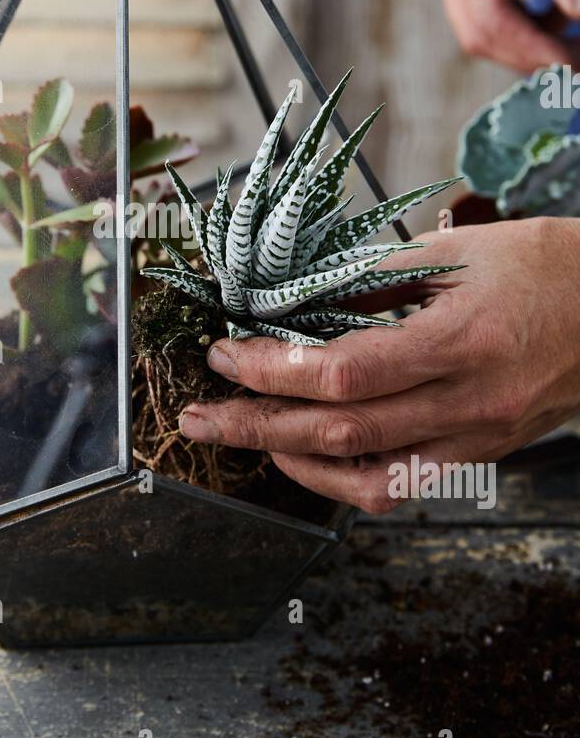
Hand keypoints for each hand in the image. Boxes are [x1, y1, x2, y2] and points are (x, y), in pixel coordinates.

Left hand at [179, 220, 579, 513]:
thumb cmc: (540, 267)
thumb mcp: (455, 252)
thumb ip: (371, 278)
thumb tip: (288, 297)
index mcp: (460, 341)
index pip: (344, 373)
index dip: (273, 370)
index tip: (224, 354)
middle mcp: (467, 402)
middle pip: (340, 434)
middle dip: (255, 426)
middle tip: (198, 415)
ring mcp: (475, 438)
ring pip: (366, 478)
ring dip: (290, 462)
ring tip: (241, 438)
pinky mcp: (478, 455)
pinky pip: (399, 485)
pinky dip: (340, 477)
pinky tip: (306, 454)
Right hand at [423, 0, 579, 70]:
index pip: (487, 17)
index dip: (530, 49)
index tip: (572, 66)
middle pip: (478, 34)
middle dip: (530, 57)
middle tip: (579, 65)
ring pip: (483, 31)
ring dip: (529, 46)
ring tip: (575, 46)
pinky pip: (492, 14)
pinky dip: (528, 27)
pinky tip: (560, 21)